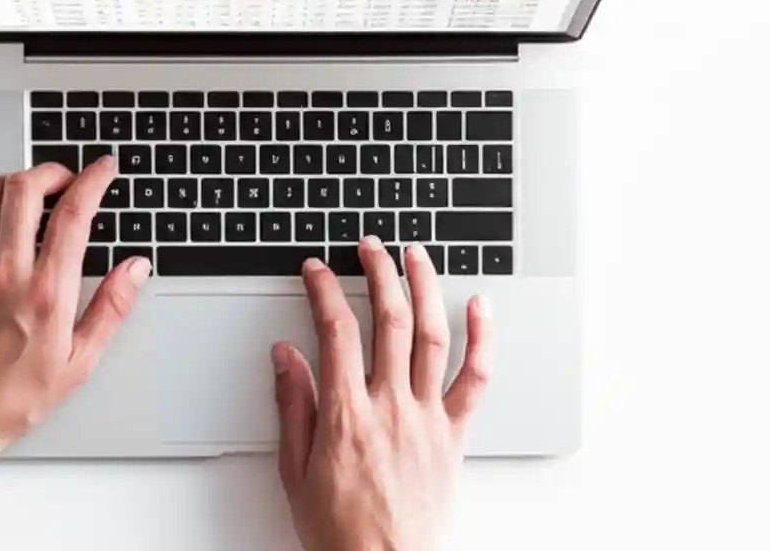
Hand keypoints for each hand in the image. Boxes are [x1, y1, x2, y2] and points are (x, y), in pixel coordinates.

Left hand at [0, 156, 148, 550]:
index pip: (74, 214)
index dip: (93, 180)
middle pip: (27, 188)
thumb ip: (111, 308)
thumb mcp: (79, 363)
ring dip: (17, 182)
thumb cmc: (12, 398)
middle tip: (67, 179)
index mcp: (47, 293)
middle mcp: (6, 273)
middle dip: (53, 170)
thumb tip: (135, 269)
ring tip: (33, 194)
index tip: (104, 169)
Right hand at [273, 237, 492, 550]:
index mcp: (346, 414)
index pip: (335, 330)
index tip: (316, 270)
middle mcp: (390, 406)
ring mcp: (427, 417)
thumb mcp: (296, 469)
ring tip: (416, 255)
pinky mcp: (454, 433)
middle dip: (378, 272)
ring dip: (425, 287)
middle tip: (369, 247)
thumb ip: (294, 405)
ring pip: (432, 335)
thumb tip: (286, 356)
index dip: (324, 290)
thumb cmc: (341, 530)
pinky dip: (483, 337)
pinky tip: (480, 306)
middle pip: (388, 319)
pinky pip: (476, 377)